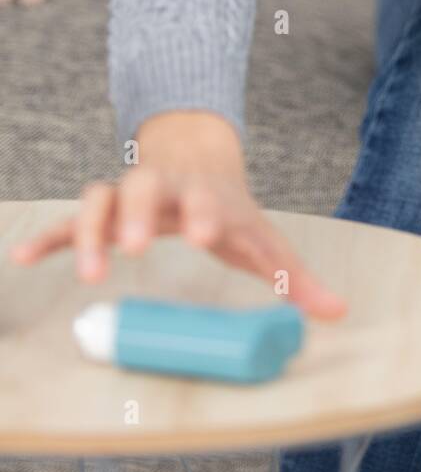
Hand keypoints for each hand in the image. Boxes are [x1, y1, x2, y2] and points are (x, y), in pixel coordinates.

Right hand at [8, 144, 347, 320]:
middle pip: (143, 187)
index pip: (206, 197)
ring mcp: (127, 197)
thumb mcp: (263, 238)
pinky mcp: (100, 215)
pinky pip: (67, 220)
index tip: (205, 233)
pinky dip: (48, 237)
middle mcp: (162, 188)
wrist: (198, 158)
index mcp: (205, 193)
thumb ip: (295, 276)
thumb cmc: (230, 210)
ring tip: (88, 272)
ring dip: (88, 231)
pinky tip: (24, 258)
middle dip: (137, 215)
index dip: (205, 212)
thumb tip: (338, 313)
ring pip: (99, 199)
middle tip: (134, 249)